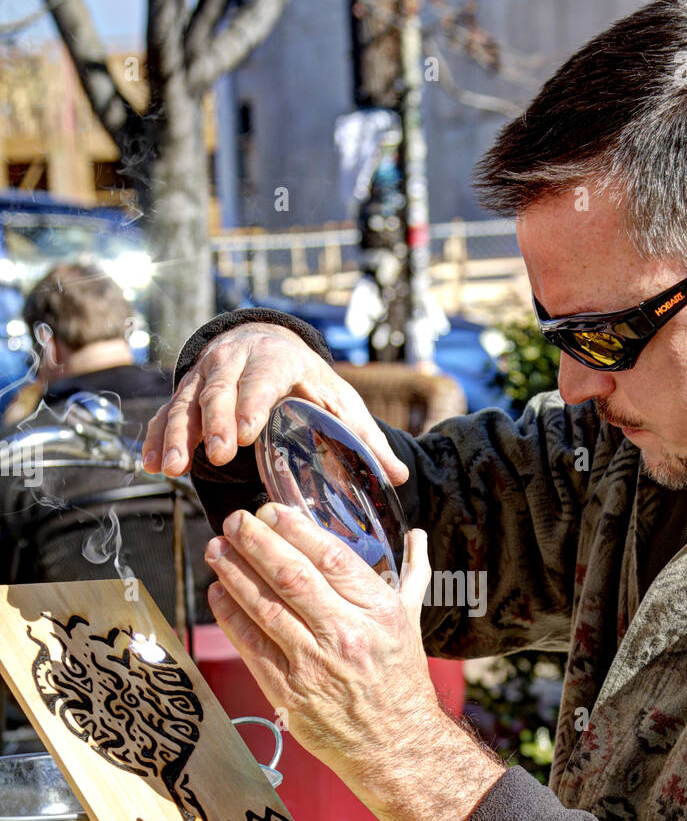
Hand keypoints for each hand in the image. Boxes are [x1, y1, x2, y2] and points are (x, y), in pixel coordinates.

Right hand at [142, 321, 409, 486]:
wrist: (268, 344)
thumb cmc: (309, 382)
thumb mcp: (340, 403)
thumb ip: (366, 440)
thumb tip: (401, 476)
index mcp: (279, 360)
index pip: (262, 380)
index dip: (251, 405)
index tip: (244, 435)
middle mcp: (236, 360)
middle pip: (219, 390)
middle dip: (213, 423)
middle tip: (214, 457)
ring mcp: (205, 375)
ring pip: (185, 402)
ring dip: (176, 435)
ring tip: (172, 468)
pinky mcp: (185, 392)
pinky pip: (166, 414)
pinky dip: (156, 438)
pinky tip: (151, 464)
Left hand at [204, 502, 503, 820]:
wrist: (395, 744)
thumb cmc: (400, 679)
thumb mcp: (412, 622)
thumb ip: (411, 573)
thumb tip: (415, 534)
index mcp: (378, 611)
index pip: (330, 557)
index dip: (294, 529)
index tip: (271, 510)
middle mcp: (346, 634)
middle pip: (291, 576)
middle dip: (256, 542)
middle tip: (234, 521)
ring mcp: (314, 664)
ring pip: (264, 607)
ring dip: (234, 573)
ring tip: (217, 549)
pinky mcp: (288, 690)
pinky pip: (251, 644)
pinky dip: (230, 615)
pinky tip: (217, 592)